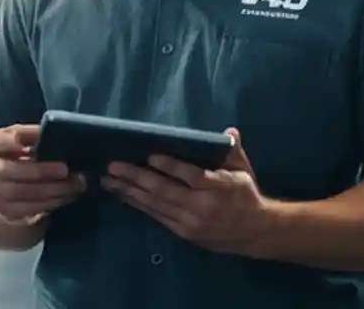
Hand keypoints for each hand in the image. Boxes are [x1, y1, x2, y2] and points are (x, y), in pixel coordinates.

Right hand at [0, 124, 87, 224]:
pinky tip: (68, 195)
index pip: (2, 141)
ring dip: (57, 189)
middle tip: (67, 169)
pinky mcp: (6, 212)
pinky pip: (34, 208)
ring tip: (77, 184)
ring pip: (29, 192)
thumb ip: (31, 135)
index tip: (39, 141)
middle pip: (18, 170)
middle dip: (45, 171)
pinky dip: (54, 202)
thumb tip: (57, 133)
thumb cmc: (11, 155)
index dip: (17, 142)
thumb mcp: (16, 139)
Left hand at [101, 128, 274, 256]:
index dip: (171, 167)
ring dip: (129, 191)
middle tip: (113, 166)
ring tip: (108, 180)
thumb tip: (229, 131)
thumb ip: (232, 150)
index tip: (150, 156)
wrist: (256, 232)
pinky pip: (155, 216)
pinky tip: (122, 194)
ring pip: (155, 205)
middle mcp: (201, 206)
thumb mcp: (243, 170)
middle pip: (165, 191)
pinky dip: (138, 204)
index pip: (192, 177)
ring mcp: (189, 221)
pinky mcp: (182, 232)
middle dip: (136, 178)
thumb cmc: (246, 194)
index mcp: (218, 188)